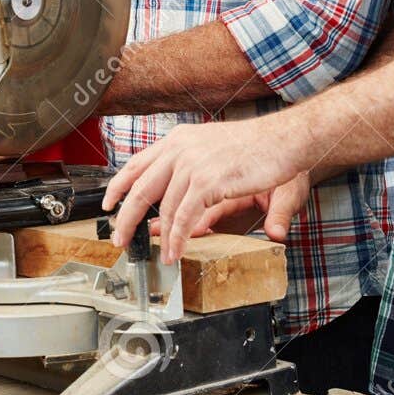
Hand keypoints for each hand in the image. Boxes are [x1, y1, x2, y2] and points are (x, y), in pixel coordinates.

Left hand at [102, 117, 312, 262]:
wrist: (286, 140)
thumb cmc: (258, 148)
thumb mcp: (215, 157)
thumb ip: (192, 179)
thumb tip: (173, 204)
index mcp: (179, 139)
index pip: (137, 163)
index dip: (118, 185)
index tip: (108, 203)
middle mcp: (180, 148)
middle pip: (140, 186)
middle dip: (126, 217)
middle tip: (119, 238)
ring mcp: (192, 164)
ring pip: (163, 206)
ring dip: (157, 236)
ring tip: (156, 255)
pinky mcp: (208, 181)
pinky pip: (184, 216)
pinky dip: (177, 238)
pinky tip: (175, 251)